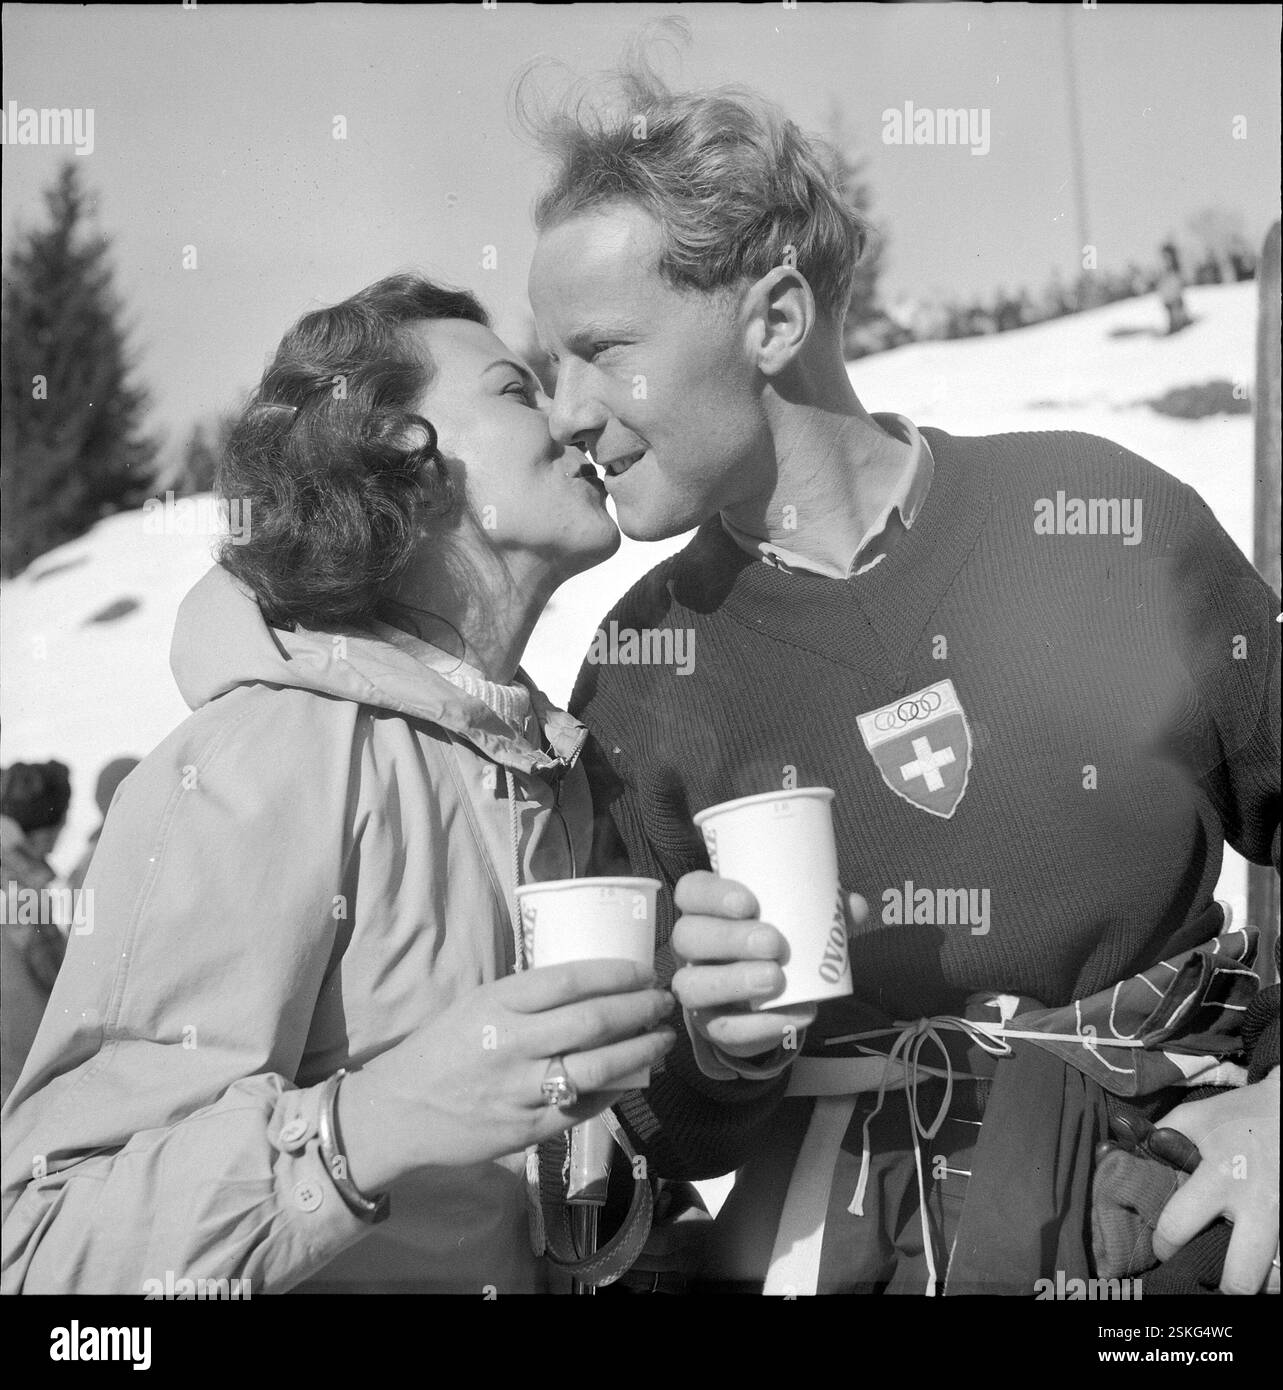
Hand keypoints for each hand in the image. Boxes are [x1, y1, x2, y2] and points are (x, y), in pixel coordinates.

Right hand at [338, 960, 675, 1186]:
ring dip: (640, 1052)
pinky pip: (583, 1108)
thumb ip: (526, 996)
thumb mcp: (477, 1005)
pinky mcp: (526, 1129)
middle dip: (640, 1010)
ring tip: (662, 1040)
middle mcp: (511, 1043)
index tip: (643, 972)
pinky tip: (634, 1078)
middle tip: (665, 1002)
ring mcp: (520, 1089)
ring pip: (597, 1067)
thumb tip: (588, 983)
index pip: (570, 980)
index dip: (616, 974)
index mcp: (497, 1004)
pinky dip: (614, 1091)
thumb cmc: (441, 1050)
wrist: (397, 1112)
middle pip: (593, 1021)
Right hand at [670, 870, 867, 1059]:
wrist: (771, 998)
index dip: (712, 895)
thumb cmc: (778, 940)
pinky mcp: (712, 1025)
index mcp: (706, 908)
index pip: (691, 891)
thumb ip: (823, 908)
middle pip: (686, 936)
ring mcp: (697, 986)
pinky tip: (795, 1015)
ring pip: (691, 985)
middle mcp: (691, 946)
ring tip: (775, 979)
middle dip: (729, 939)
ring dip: (733, 981)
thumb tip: (855, 906)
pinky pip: (722, 1029)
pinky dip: (760, 1025)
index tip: (749, 902)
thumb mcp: (798, 918)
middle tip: (773, 943)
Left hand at [1152, 1066, 1279, 1293]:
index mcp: (1220, 1177)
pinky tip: (1266, 1263)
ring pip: (1276, 1280)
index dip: (1163, 1244)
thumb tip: (1123, 1154)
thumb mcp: (1193, 1118)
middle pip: (1242, 1277)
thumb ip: (1159, 1138)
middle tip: (1213, 1278)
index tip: (1161, 1247)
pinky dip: (1279, 1270)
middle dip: (1224, 1286)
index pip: (1178, 1225)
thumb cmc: (1238, 1114)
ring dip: (1258, 1281)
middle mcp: (1257, 1204)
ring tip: (1242, 1272)